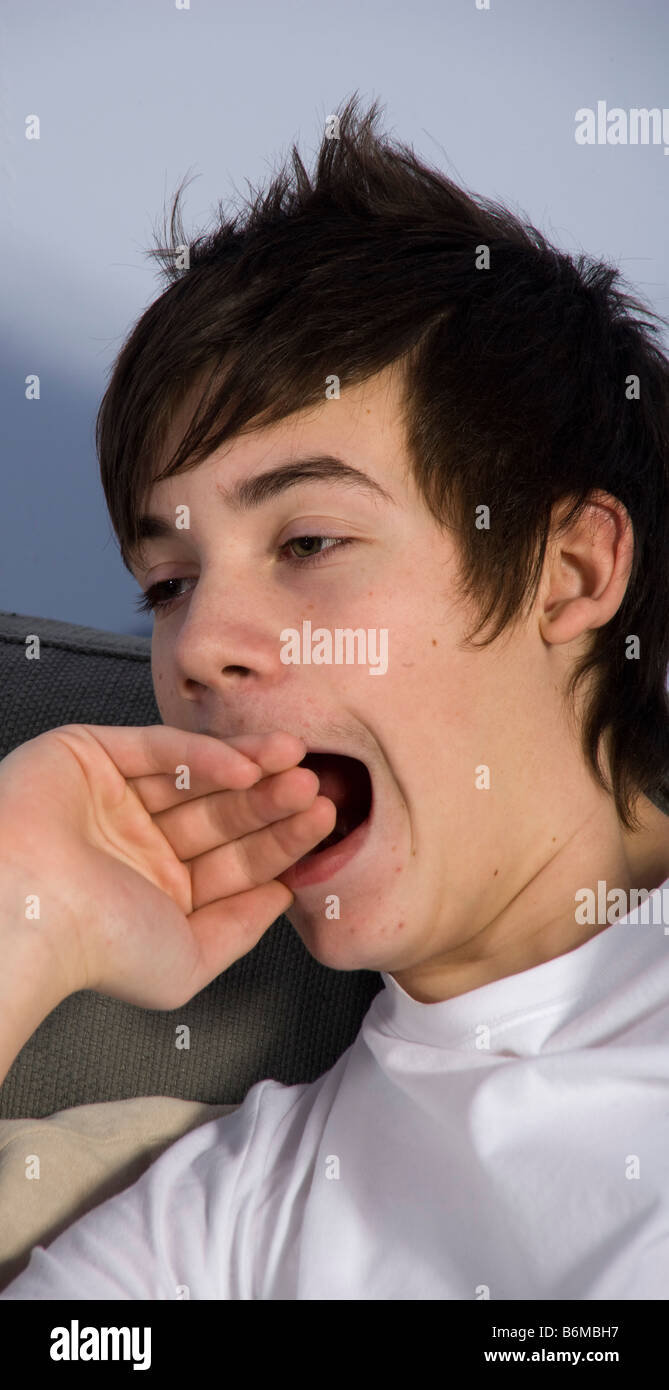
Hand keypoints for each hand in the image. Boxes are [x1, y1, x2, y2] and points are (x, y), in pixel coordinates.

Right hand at [0, 725, 335, 1009]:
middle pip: (224, 812)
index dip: (281, 840)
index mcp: (162, 887)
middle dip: (272, 801)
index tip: (325, 822)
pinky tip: (248, 766)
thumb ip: (239, 928)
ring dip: (251, 769)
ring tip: (297, 763)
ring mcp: (117, 795)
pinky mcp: (91, 754)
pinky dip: (205, 755)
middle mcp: (142, 840)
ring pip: (197, 775)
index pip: (236, 857)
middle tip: (317, 786)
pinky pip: (159, 748)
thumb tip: (283, 894)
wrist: (29, 915)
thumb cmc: (99, 948)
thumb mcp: (188, 958)